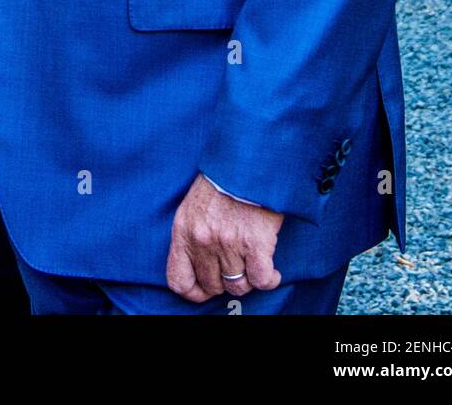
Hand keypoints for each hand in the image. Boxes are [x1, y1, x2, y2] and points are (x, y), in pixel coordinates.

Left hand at [166, 173, 283, 301]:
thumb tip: (201, 266)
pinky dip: (269, 279)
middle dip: (225, 281)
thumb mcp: (194, 206)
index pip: (179, 281)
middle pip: (213, 285)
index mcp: (184, 231)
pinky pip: (261, 280)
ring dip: (248, 279)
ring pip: (238, 286)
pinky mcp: (255, 243)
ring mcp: (228, 244)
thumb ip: (192, 236)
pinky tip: (272, 271)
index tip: (207, 289)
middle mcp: (203, 241)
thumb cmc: (223, 181)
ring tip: (254, 265)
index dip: (194, 292)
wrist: (248, 159)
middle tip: (237, 268)